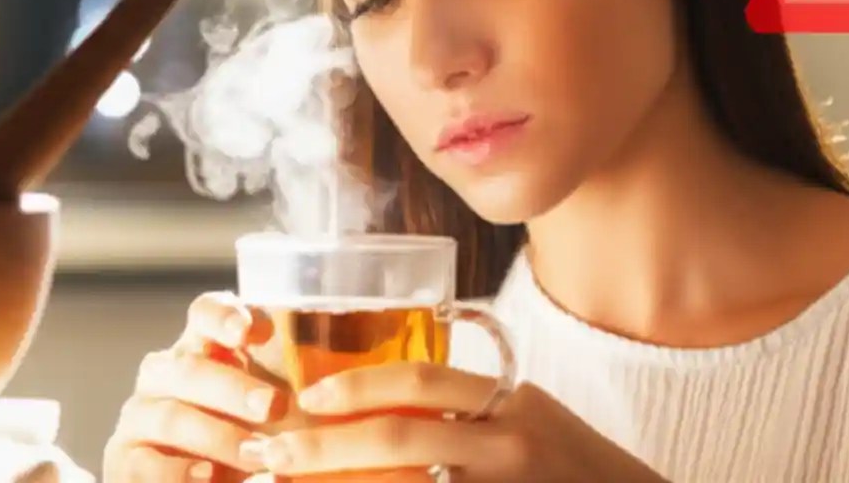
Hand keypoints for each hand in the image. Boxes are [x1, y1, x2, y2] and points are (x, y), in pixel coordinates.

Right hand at [103, 291, 286, 482]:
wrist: (215, 479)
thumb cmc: (257, 435)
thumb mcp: (279, 408)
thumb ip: (293, 382)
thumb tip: (333, 378)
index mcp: (200, 346)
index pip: (204, 313)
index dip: (223, 317)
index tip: (248, 331)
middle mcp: (163, 374)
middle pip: (188, 367)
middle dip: (233, 388)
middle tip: (275, 406)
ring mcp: (138, 417)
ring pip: (170, 417)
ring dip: (218, 437)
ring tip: (259, 454)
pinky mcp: (125, 461)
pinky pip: (143, 464)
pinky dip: (179, 473)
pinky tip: (208, 477)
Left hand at [243, 362, 667, 482]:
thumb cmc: (577, 470)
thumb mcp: (532, 422)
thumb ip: (472, 408)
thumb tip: (392, 398)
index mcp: (514, 402)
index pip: (425, 379)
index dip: (360, 383)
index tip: (309, 395)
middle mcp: (514, 441)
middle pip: (404, 434)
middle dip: (326, 443)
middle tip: (271, 450)